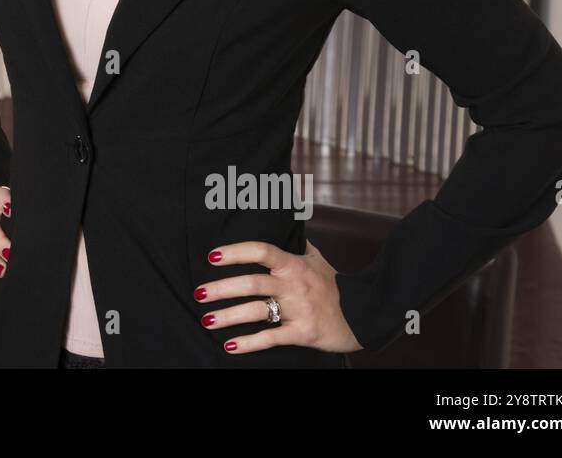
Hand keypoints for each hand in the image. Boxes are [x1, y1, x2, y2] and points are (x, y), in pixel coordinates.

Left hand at [193, 238, 362, 353]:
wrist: (363, 316)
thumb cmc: (334, 286)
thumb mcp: (318, 260)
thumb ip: (298, 243)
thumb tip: (288, 217)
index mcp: (294, 265)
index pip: (262, 251)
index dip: (236, 251)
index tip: (212, 256)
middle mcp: (294, 285)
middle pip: (252, 283)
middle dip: (221, 288)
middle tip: (198, 293)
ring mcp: (298, 310)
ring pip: (257, 311)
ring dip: (228, 316)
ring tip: (206, 319)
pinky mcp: (302, 333)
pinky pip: (271, 338)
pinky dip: (249, 343)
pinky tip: (230, 345)